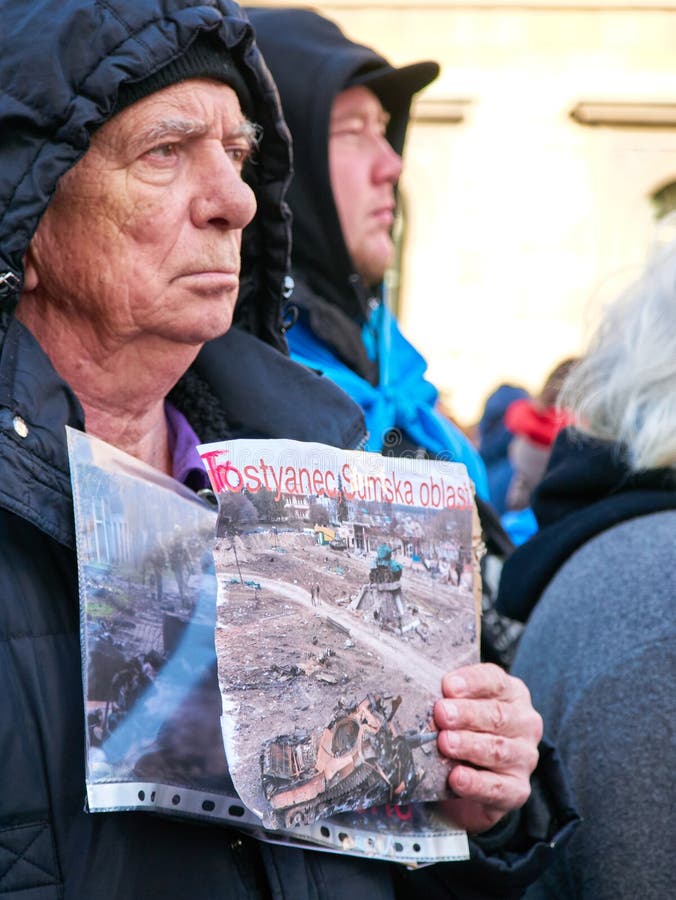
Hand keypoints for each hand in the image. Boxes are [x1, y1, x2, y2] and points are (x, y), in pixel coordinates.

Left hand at [433, 662, 541, 833]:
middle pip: (497, 714)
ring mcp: (524, 757)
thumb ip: (447, 696)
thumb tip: (421, 689)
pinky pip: (497, 787)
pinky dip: (475, 783)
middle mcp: (524, 723)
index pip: (495, 682)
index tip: (448, 686)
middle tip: (441, 713)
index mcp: (512, 694)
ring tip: (445, 742)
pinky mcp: (518, 789)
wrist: (469, 778)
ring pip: (497, 749)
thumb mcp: (458, 704)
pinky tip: (456, 777)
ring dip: (469, 745)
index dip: (471, 682)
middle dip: (467, 714)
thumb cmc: (462, 728)